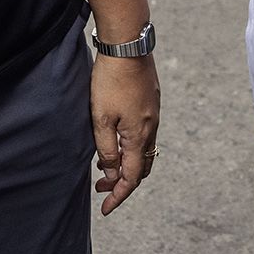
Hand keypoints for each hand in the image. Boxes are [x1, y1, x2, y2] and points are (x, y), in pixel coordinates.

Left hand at [91, 52, 160, 215]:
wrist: (128, 45)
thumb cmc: (110, 80)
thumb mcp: (100, 118)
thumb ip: (106, 148)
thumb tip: (111, 171)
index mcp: (139, 136)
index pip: (132, 177)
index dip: (119, 195)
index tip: (105, 209)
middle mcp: (151, 128)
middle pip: (141, 167)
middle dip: (122, 181)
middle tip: (101, 187)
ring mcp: (153, 114)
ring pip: (143, 150)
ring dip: (126, 163)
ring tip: (104, 165)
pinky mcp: (151, 102)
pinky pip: (144, 134)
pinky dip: (130, 146)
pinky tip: (115, 139)